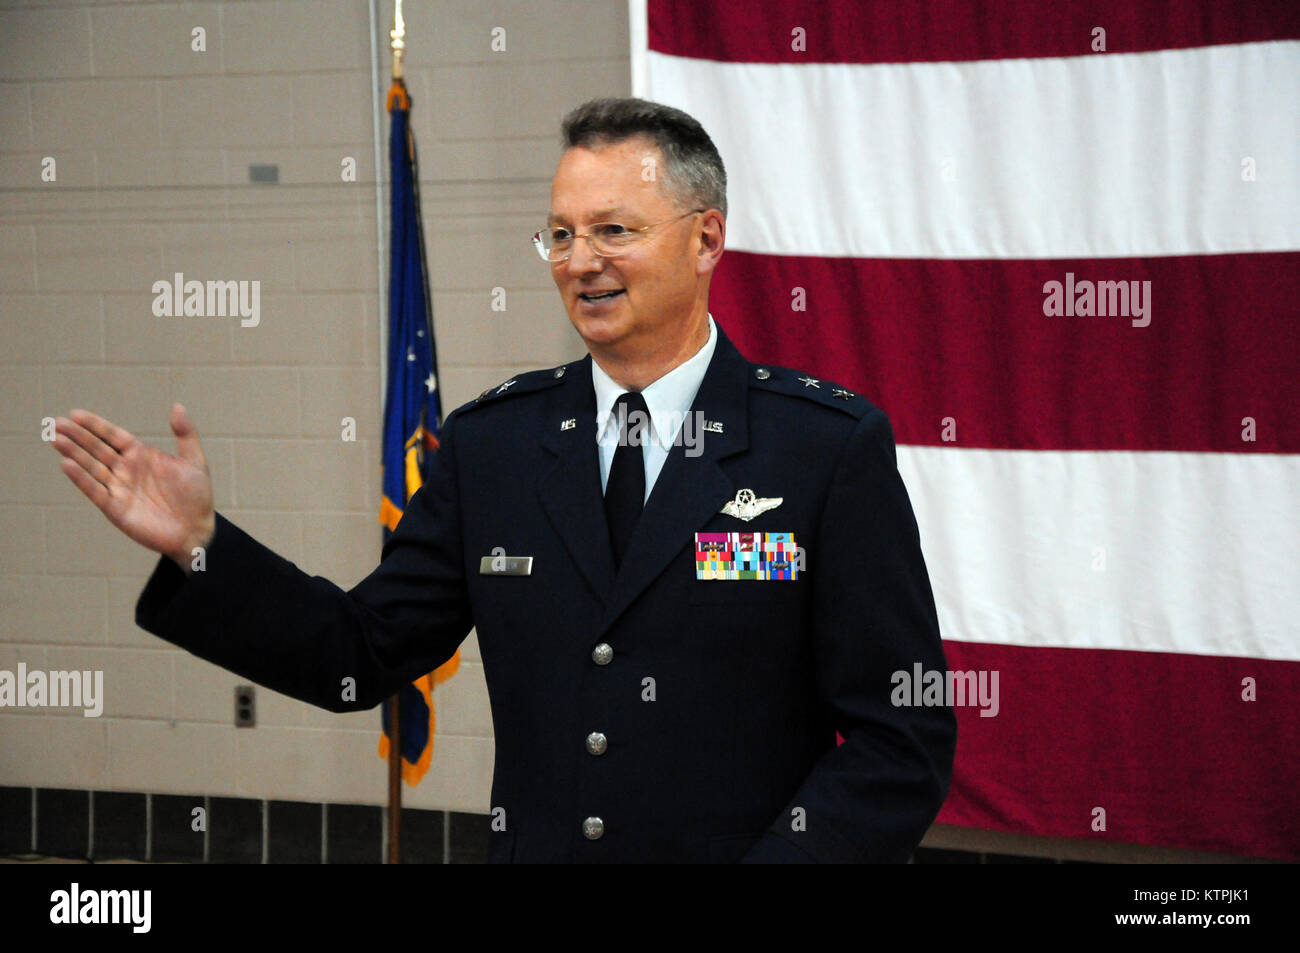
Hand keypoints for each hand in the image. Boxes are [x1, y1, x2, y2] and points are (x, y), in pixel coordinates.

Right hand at [51, 403, 215, 572]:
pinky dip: (81, 478)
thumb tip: (177, 406)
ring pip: (91, 467)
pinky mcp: (115, 508)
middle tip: (57, 423)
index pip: (113, 436)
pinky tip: (66, 464)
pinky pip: (95, 490)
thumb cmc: (196, 497)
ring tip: (56, 439)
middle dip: (77, 436)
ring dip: (73, 453)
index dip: (95, 425)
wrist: (196, 531)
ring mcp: (119, 488)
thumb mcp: (194, 461)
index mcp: (141, 455)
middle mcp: (126, 469)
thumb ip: (186, 434)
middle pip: (97, 448)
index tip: (75, 413)